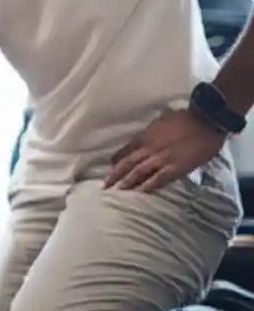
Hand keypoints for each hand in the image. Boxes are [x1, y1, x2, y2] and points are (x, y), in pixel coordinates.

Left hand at [105, 109, 225, 191]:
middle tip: (104, 185)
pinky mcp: (175, 167)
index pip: (126, 150)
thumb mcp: (160, 121)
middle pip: (127, 163)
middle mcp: (148, 148)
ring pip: (139, 173)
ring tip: (118, 191)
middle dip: (115, 175)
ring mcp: (161, 159)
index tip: (110, 166)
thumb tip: (146, 137)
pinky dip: (148, 186)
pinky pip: (158, 179)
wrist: (205, 120)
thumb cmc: (184, 117)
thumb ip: (151, 132)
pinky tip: (141, 193)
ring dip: (127, 182)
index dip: (117, 159)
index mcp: (145, 136)